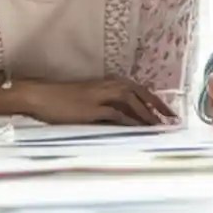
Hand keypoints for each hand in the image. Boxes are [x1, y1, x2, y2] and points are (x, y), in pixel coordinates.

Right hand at [8, 77, 176, 125]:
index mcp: (107, 82)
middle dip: (158, 105)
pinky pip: (115, 114)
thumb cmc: (62, 99)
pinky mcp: (91, 108)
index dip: (155, 99)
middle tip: (172, 118)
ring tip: (159, 126)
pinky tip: (138, 129)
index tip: (168, 111)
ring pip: (130, 101)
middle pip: (139, 92)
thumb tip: (125, 118)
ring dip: (146, 113)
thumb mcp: (88, 99)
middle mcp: (106, 86)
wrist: (40, 96)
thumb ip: (106, 105)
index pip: (138, 89)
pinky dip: (129, 121)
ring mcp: (99, 96)